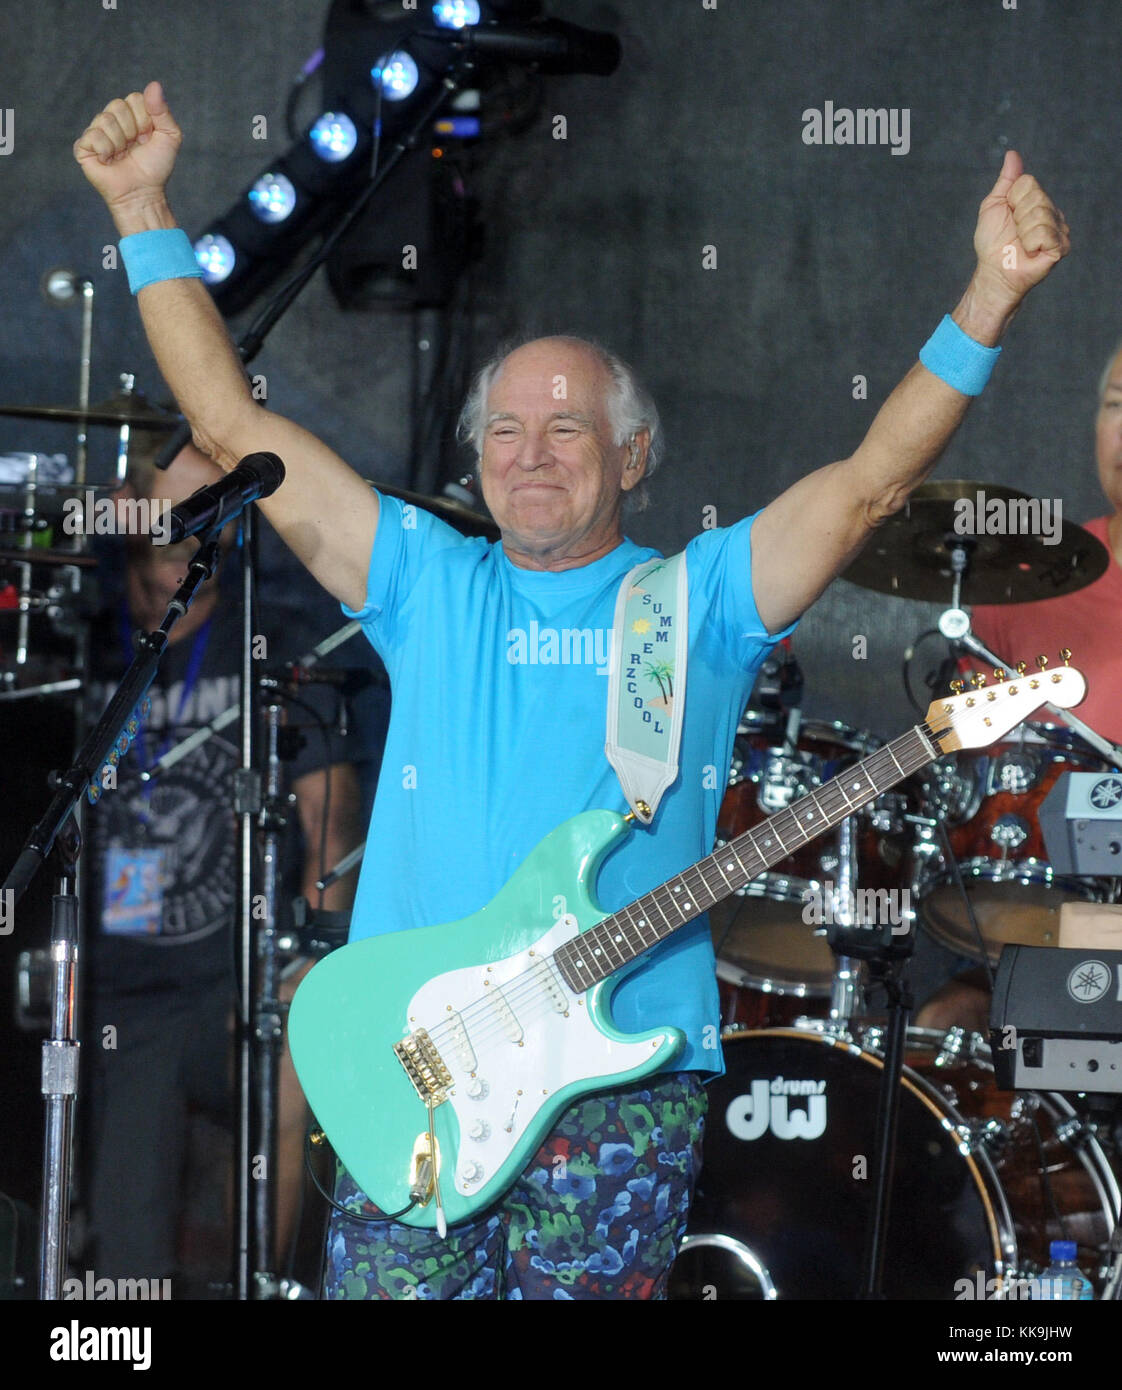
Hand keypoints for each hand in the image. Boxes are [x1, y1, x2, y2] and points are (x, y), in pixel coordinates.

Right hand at [73, 81, 181, 230]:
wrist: (143, 193)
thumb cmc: (156, 167)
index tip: (149, 137)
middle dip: (132, 130)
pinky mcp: (84, 146)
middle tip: (135, 147)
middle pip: (118, 105)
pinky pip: (93, 135)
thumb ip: (163, 111)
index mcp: (132, 115)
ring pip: (105, 119)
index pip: (134, 98)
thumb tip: (154, 84)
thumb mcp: (169, 137)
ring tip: (122, 156)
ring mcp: (97, 132)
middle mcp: (113, 120)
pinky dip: (105, 150)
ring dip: (120, 142)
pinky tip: (109, 161)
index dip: (145, 119)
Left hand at [970, 150, 1069, 314]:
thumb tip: (1012, 153)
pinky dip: (1031, 243)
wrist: (993, 270)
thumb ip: (1006, 180)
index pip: (1028, 182)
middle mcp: (1051, 211)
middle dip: (1017, 216)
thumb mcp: (994, 205)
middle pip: (1036, 196)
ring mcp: (1059, 229)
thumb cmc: (992, 242)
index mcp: (1036, 200)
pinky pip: (1045, 233)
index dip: (1012, 199)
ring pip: (1040, 214)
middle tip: (1014, 232)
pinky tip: (1030, 251)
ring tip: (1020, 243)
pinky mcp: (1061, 246)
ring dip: (1023, 231)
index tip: (1007, 215)